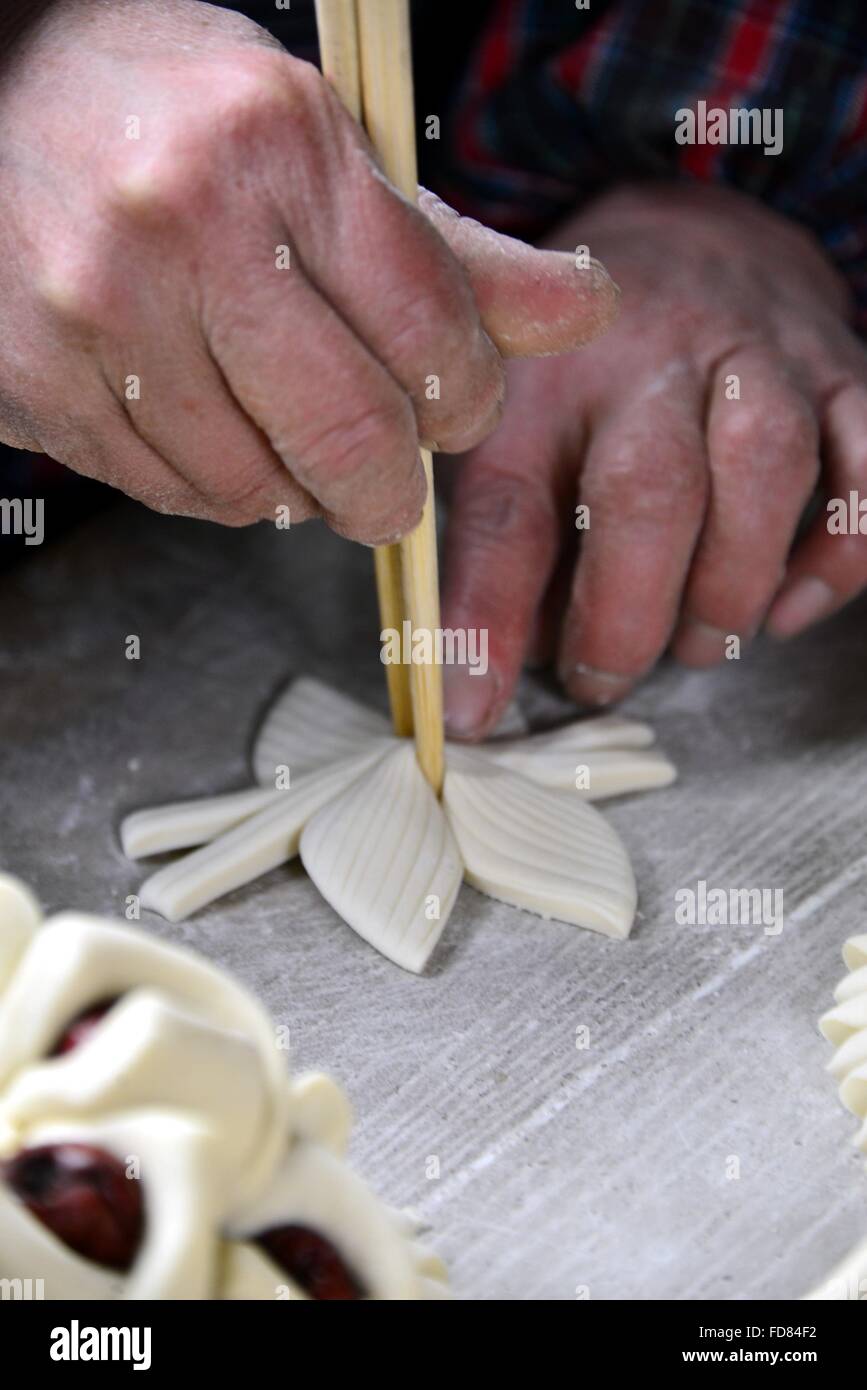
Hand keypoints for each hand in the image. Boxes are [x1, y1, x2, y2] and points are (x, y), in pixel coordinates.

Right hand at [0, 0, 616, 542]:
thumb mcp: (316, 141)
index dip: (467, 401)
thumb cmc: (168, 118)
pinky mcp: (38, 385)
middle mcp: (184, 224)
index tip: (455, 408)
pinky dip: (214, 486)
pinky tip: (209, 427)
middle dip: (393, 491)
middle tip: (389, 487)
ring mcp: (97, 312)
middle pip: (353, 438)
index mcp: (279, 143)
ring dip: (295, 490)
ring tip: (282, 432)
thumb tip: (584, 312)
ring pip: (256, 490)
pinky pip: (171, 494)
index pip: (431, 333)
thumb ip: (450, 249)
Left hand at [441, 181, 866, 734]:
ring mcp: (754, 355)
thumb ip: (495, 546)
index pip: (505, 506)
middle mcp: (646, 356)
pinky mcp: (840, 369)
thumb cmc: (580, 366)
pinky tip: (788, 606)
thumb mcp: (504, 429)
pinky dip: (838, 554)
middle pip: (646, 489)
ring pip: (764, 467)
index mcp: (538, 374)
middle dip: (625, 615)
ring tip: (698, 645)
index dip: (488, 619)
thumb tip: (485, 684)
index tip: (475, 711)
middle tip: (602, 677)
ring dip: (731, 584)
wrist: (692, 236)